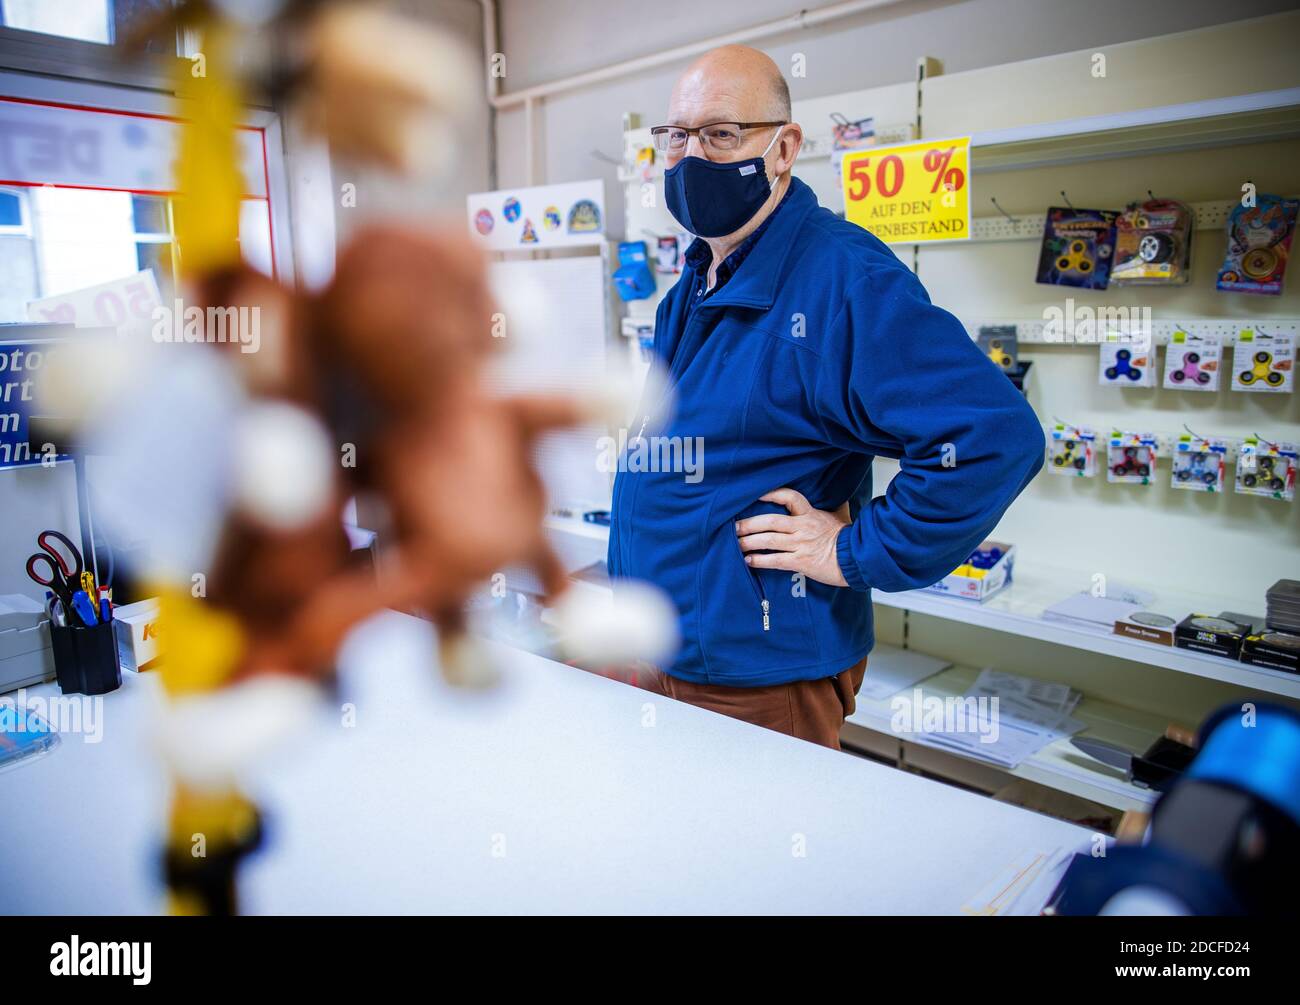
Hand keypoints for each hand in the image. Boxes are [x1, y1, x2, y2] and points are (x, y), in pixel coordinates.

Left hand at [735, 488, 850, 587]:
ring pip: (769, 540)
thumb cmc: (848, 539)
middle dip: (750, 524)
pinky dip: (760, 560)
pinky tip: (749, 561)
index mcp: (811, 514)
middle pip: (770, 521)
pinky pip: (776, 560)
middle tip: (734, 527)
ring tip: (736, 544)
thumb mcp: (840, 516)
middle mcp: (803, 527)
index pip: (789, 497)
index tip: (757, 494)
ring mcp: (801, 545)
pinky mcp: (801, 562)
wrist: (858, 559)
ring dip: (749, 542)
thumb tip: (839, 495)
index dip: (772, 494)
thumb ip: (833, 507)